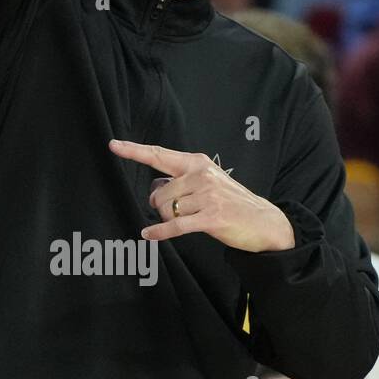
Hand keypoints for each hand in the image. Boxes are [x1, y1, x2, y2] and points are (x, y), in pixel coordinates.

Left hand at [109, 139, 294, 250]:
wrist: (264, 222)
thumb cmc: (233, 203)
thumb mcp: (209, 182)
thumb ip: (182, 182)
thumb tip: (156, 192)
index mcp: (198, 163)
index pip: (160, 156)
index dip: (134, 151)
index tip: (114, 144)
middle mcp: (201, 175)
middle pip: (159, 194)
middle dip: (161, 207)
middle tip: (179, 212)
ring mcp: (207, 196)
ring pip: (167, 210)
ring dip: (169, 220)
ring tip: (190, 220)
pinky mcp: (210, 217)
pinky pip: (175, 226)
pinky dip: (160, 232)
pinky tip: (149, 234)